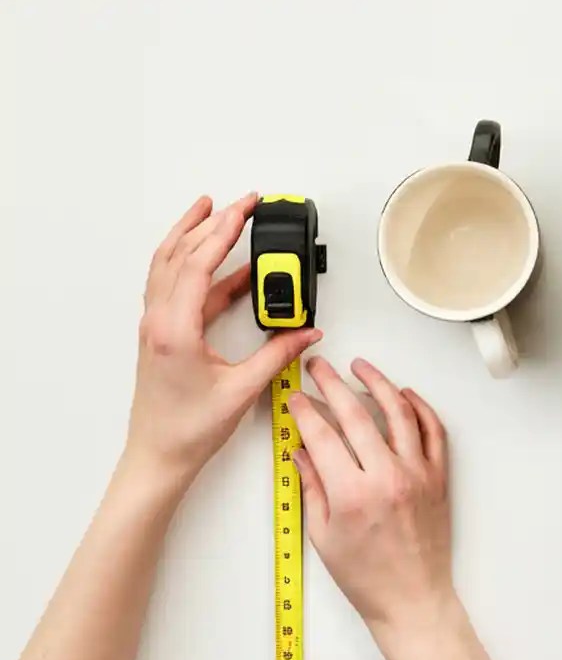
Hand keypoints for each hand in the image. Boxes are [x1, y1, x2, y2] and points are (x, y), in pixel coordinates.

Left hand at [127, 193, 321, 483]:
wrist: (157, 456)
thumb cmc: (187, 430)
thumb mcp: (242, 390)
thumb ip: (278, 354)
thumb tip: (306, 333)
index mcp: (174, 329)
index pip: (198, 263)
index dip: (224, 231)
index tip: (244, 209)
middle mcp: (159, 321)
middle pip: (179, 254)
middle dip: (210, 222)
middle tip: (240, 203)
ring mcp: (157, 325)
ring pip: (169, 265)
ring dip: (191, 235)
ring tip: (212, 211)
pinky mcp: (163, 333)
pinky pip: (174, 285)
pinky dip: (192, 263)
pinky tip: (220, 264)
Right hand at [288, 357, 452, 630]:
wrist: (412, 598)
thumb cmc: (367, 576)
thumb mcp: (323, 534)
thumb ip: (312, 486)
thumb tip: (299, 450)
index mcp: (352, 494)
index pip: (322, 436)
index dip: (304, 411)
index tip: (294, 398)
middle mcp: (387, 477)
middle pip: (357, 414)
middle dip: (332, 383)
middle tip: (318, 368)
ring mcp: (417, 473)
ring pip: (399, 412)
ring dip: (378, 382)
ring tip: (360, 366)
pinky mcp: (438, 476)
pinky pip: (433, 430)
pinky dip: (420, 407)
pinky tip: (405, 394)